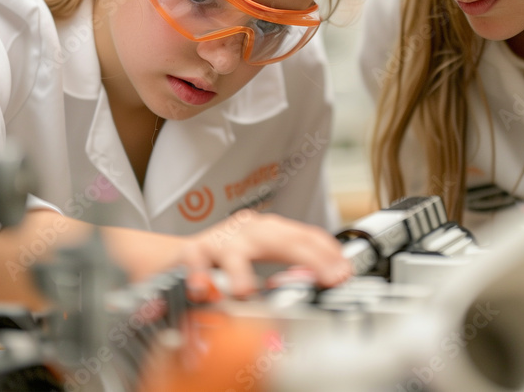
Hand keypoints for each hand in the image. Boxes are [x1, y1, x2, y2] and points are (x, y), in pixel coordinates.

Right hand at [177, 210, 351, 299]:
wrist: (179, 258)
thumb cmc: (226, 260)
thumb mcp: (263, 257)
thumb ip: (292, 268)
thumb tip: (326, 281)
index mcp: (268, 230)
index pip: (306, 234)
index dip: (328, 252)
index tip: (344, 271)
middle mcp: (248, 231)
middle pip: (283, 239)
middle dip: (309, 258)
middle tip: (327, 278)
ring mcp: (220, 241)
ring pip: (235, 254)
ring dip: (240, 276)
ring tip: (246, 292)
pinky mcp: (192, 255)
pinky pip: (197, 269)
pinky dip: (200, 282)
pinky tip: (203, 293)